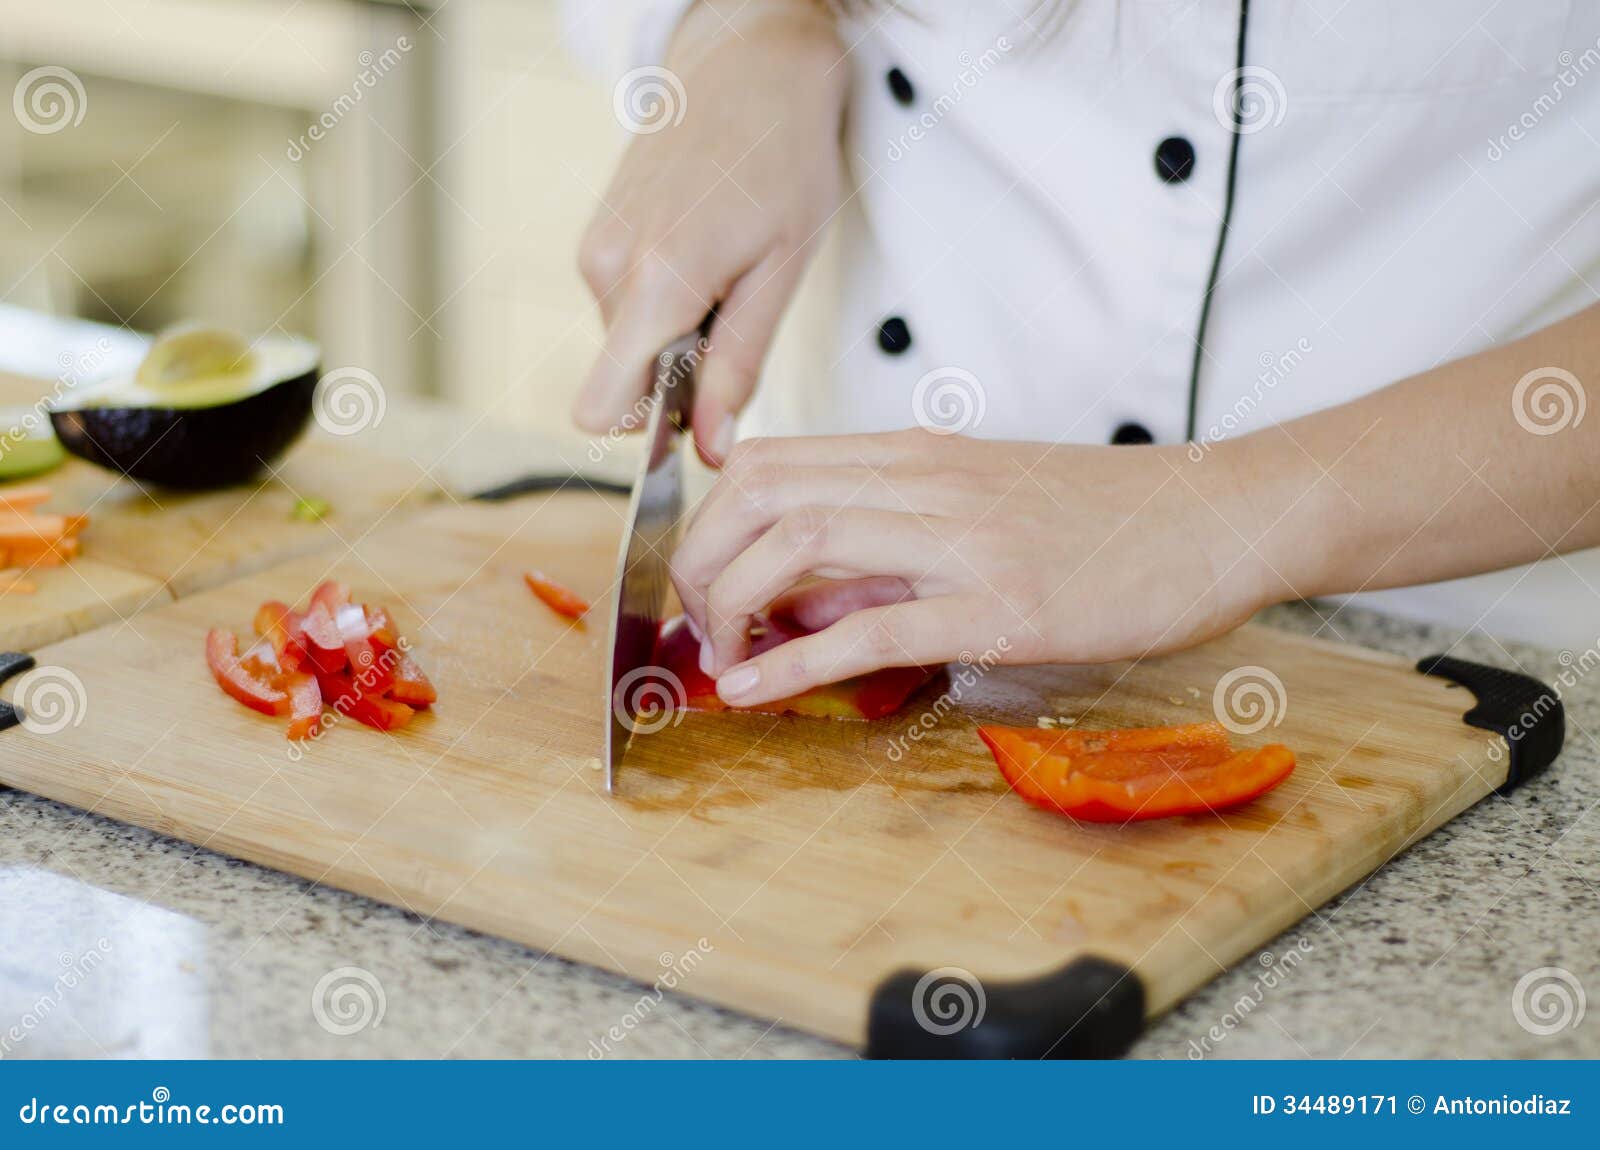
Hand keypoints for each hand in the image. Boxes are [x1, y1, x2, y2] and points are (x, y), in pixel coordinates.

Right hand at [573, 0, 845, 464]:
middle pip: (626, 380)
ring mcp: (595, 247)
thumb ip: (740, 365)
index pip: (600, 406)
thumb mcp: (782, 271)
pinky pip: (626, 306)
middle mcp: (607, 268)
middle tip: (739, 318)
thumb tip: (708, 446)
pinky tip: (707, 253)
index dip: (647, 434)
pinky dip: (666, 301)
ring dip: (678, 333)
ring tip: (729, 273)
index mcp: (656, 282)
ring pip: (629, 343)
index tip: (694, 427)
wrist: (751, 62)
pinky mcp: (597, 234)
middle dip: (679, 375)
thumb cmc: (783, 156)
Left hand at [669, 430, 1277, 705]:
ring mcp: (963, 540)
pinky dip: (793, 662)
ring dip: (732, 608)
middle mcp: (927, 483)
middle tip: (698, 627)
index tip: (705, 582)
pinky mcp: (1002, 605)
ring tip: (722, 661)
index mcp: (917, 457)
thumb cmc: (1107, 521)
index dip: (710, 524)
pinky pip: (872, 630)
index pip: (768, 463)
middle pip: (760, 495)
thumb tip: (802, 606)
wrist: (1218, 519)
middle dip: (699, 564)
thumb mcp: (982, 511)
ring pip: (800, 545)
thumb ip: (889, 550)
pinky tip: (754, 691)